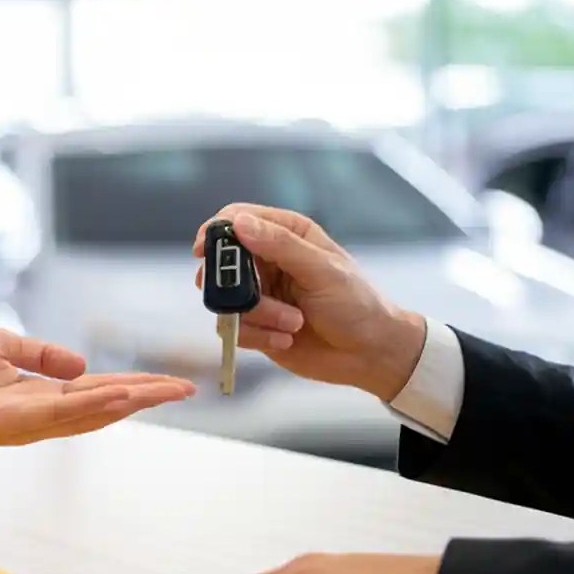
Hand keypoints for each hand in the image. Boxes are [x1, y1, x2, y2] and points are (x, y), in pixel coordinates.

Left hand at [0, 327, 195, 445]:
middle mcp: (37, 415)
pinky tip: (121, 395)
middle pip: (104, 406)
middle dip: (146, 397)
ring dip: (131, 402)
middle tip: (187, 389)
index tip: (171, 382)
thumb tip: (81, 364)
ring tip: (167, 391)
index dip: (135, 385)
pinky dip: (93, 406)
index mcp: (36, 395)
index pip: (96, 390)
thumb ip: (41, 355)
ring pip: (90, 414)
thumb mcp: (0, 345)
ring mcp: (25, 424)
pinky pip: (59, 415)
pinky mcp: (9, 426)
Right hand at [194, 204, 425, 400]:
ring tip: (292, 323)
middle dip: (233, 285)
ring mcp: (260, 293)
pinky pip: (235, 328)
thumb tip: (239, 224)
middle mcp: (269, 260)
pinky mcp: (257, 324)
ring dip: (257, 316)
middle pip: (222, 261)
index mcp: (287, 234)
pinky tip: (288, 338)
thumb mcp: (322, 270)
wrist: (369, 354)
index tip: (203, 250)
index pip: (237, 218)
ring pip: (227, 299)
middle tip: (246, 298)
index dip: (216, 232)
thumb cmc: (356, 304)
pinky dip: (259, 336)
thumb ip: (281, 245)